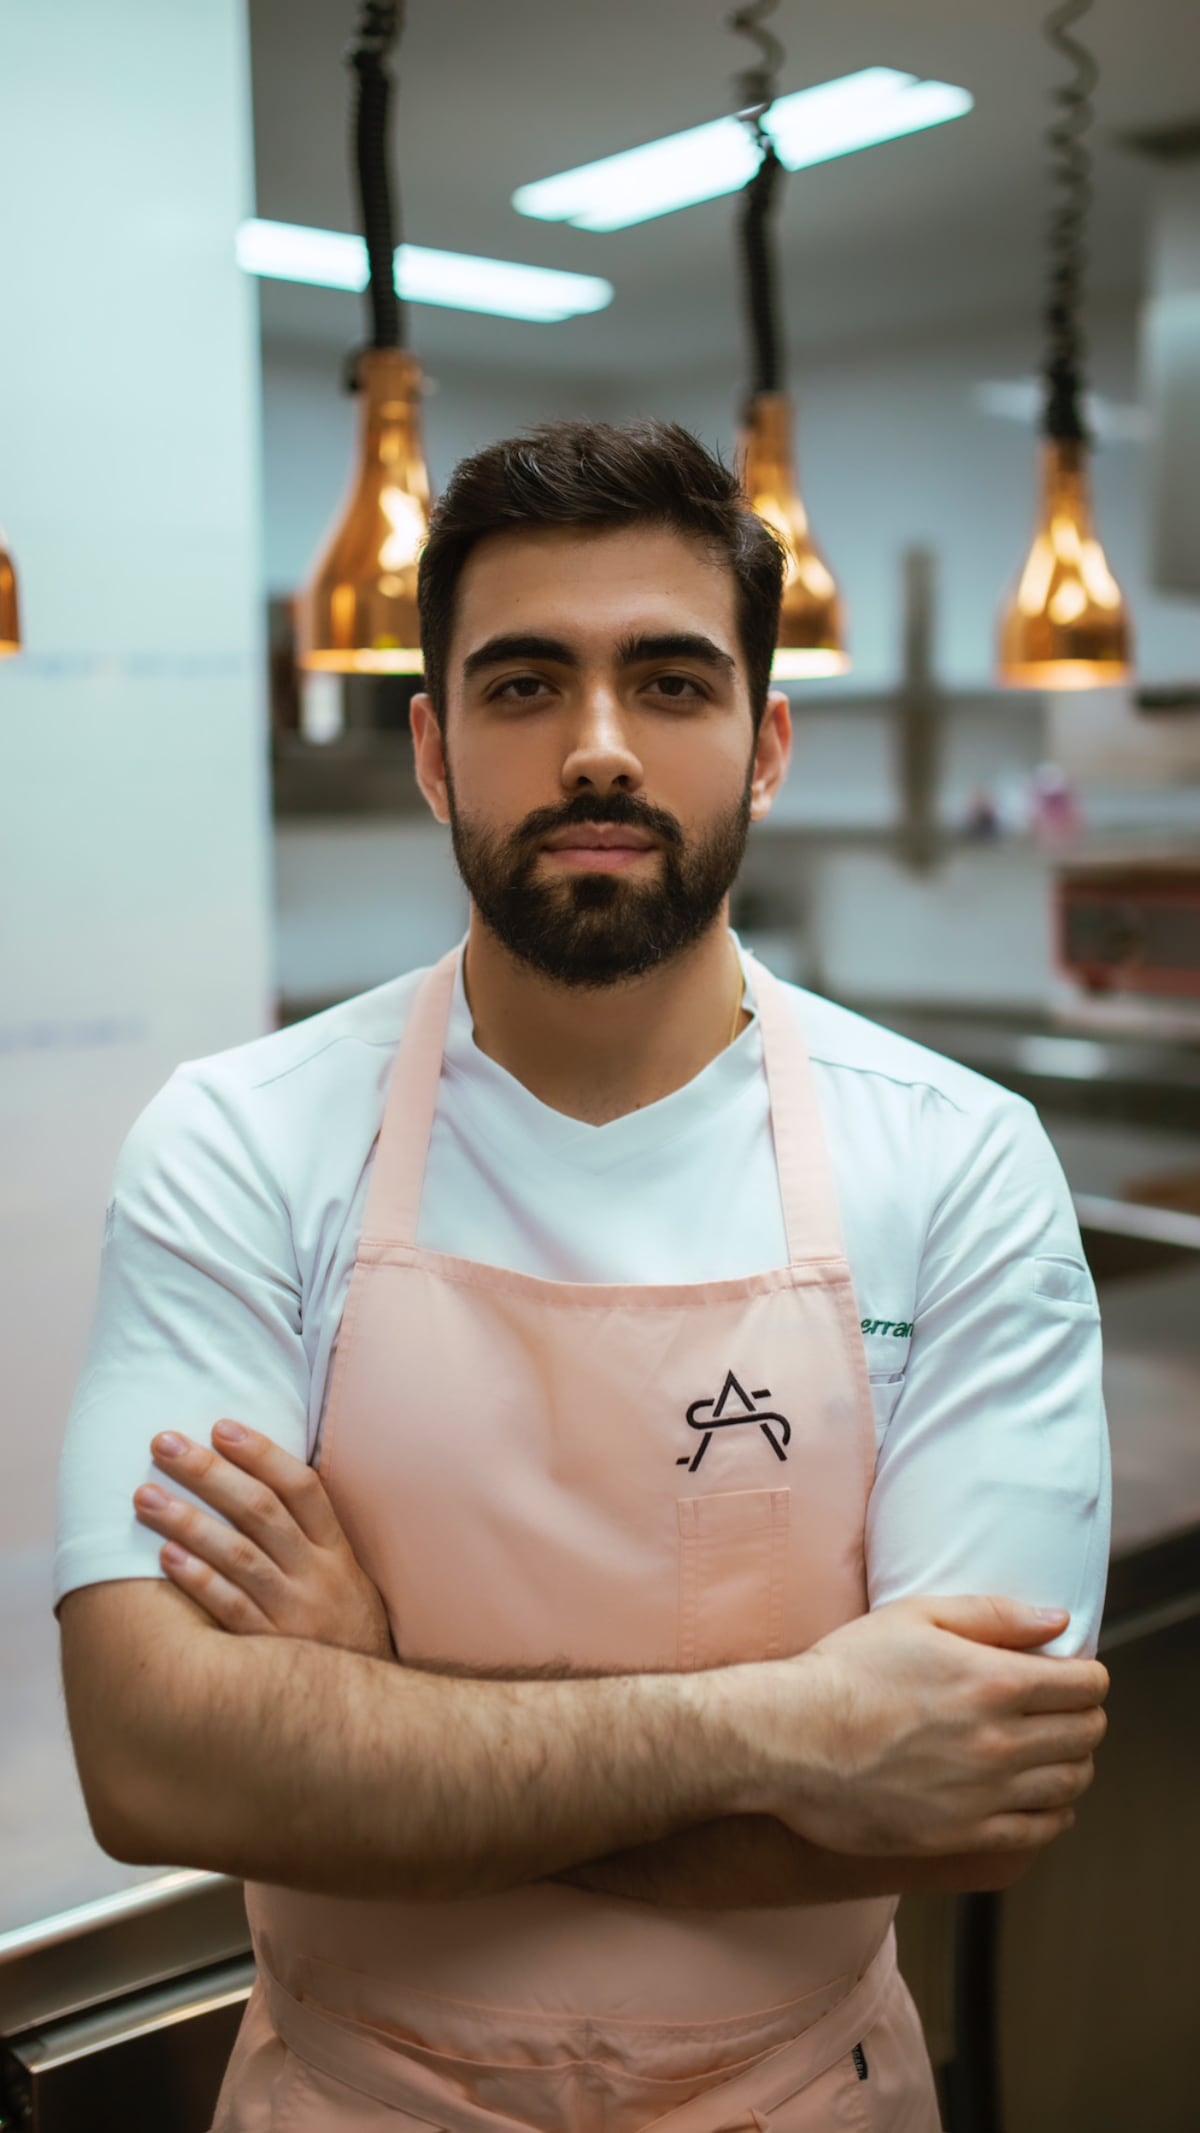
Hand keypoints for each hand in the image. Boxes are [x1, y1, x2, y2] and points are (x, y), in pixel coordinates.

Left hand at [133, 1422, 393, 1661]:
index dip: (262, 1453)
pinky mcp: (270, 1652)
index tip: (221, 1426)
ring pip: (239, 1556)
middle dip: (209, 1473)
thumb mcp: (344, 1575)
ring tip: (145, 1495)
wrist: (363, 1709)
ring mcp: (294, 1613)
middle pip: (262, 1512)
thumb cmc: (341, 1627)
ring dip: (189, 1520)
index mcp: (336, 1550)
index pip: (302, 1487)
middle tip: (164, 1443)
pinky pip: (230, 1609)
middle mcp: (317, 1576)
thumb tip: (258, 1475)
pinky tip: (166, 1556)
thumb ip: (309, 1532)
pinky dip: (199, 1580)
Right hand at [733, 1594, 1108, 1860]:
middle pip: (1087, 1735)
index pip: (1087, 1686)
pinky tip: (1034, 1796)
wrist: (789, 1738)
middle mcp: (999, 1741)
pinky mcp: (963, 1835)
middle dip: (1083, 1716)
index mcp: (994, 1681)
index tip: (1072, 1674)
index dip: (1087, 1675)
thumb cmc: (846, 1671)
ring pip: (1071, 1783)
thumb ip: (994, 1615)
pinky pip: (1038, 1831)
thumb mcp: (916, 1616)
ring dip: (1072, 1763)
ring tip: (1048, 1750)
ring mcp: (984, 1794)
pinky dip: (1051, 1812)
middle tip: (1059, 1709)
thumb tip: (1057, 1622)